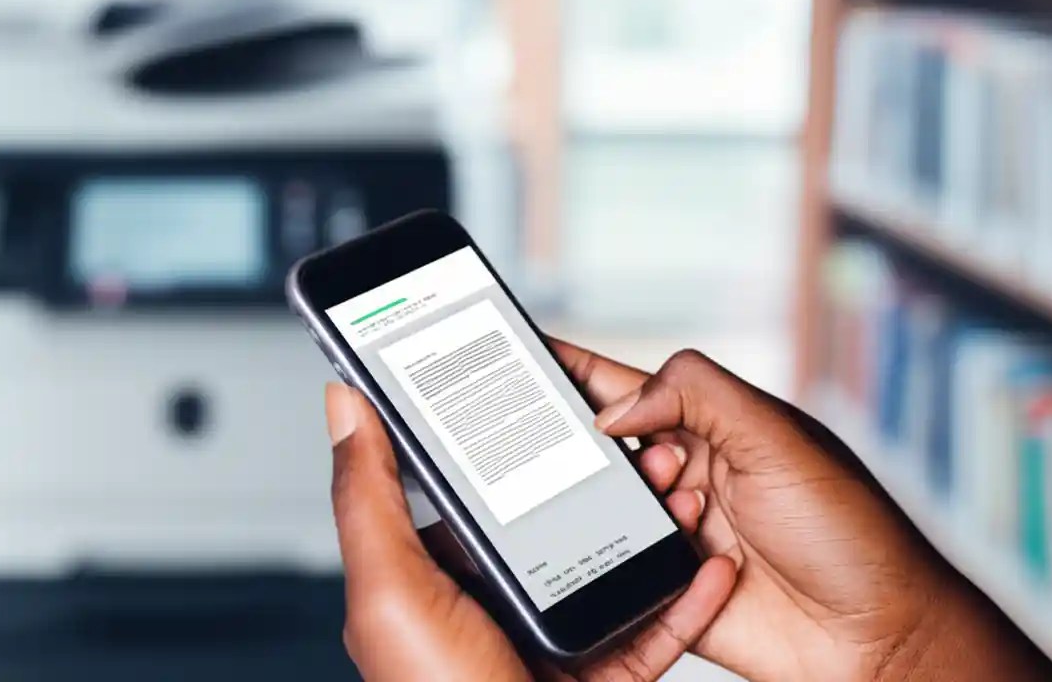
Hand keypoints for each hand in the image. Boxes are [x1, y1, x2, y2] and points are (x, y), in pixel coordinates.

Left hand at [323, 381, 737, 680]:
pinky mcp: (602, 672)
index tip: (546, 398)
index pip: (476, 491)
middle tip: (636, 443)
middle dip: (601, 478)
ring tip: (678, 485)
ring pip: (612, 561)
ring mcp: (552, 638)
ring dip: (653, 523)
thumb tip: (343, 405)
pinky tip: (708, 564)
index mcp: (438, 578)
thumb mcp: (391, 590)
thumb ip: (367, 496)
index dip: (510, 443)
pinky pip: (655, 626)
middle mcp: (494, 603)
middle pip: (556, 519)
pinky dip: (687, 597)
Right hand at [583, 346, 1051, 681]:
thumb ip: (695, 396)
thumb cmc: (848, 530)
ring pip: (602, 505)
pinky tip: (670, 557)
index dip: (572, 368)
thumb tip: (612, 411)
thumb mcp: (778, 437)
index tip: (519, 355)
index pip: (627, 384)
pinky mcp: (663, 586)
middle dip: (592, 445)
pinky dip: (625, 558)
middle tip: (610, 451)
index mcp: (712, 424)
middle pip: (602, 446)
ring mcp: (672, 530)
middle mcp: (687, 473)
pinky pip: (615, 565)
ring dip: (625, 504)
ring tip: (688, 512)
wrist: (876, 637)